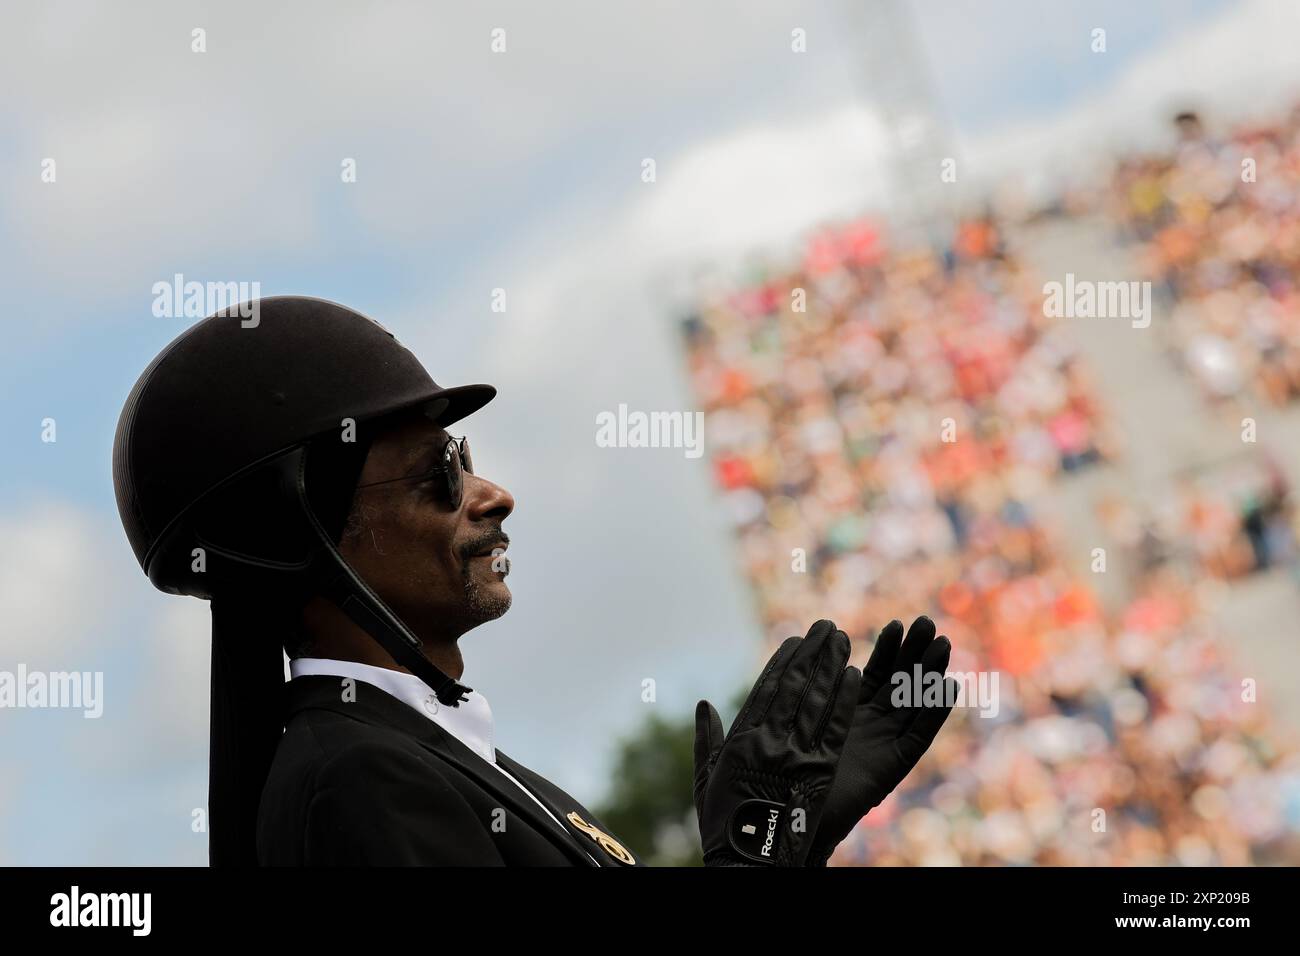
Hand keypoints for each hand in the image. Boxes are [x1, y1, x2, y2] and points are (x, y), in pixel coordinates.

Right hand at [693, 619, 859, 865]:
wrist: (749, 861)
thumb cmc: (724, 824)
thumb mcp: (707, 779)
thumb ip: (707, 740)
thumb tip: (704, 704)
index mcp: (742, 739)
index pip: (766, 689)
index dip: (783, 662)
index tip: (795, 640)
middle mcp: (769, 740)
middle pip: (795, 686)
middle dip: (811, 654)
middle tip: (826, 627)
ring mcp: (796, 754)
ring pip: (816, 700)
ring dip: (830, 667)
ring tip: (842, 641)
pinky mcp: (820, 771)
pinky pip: (835, 729)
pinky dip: (845, 701)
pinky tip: (854, 677)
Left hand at [807, 616, 955, 865]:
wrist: (788, 816)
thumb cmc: (784, 770)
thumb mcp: (792, 717)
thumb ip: (801, 686)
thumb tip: (802, 643)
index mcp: (849, 712)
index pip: (874, 674)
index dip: (887, 649)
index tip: (895, 622)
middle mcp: (871, 726)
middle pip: (899, 684)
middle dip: (914, 654)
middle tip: (927, 623)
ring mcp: (884, 746)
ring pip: (913, 704)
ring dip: (930, 675)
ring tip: (943, 644)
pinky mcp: (893, 767)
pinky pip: (918, 737)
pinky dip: (934, 713)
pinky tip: (948, 688)